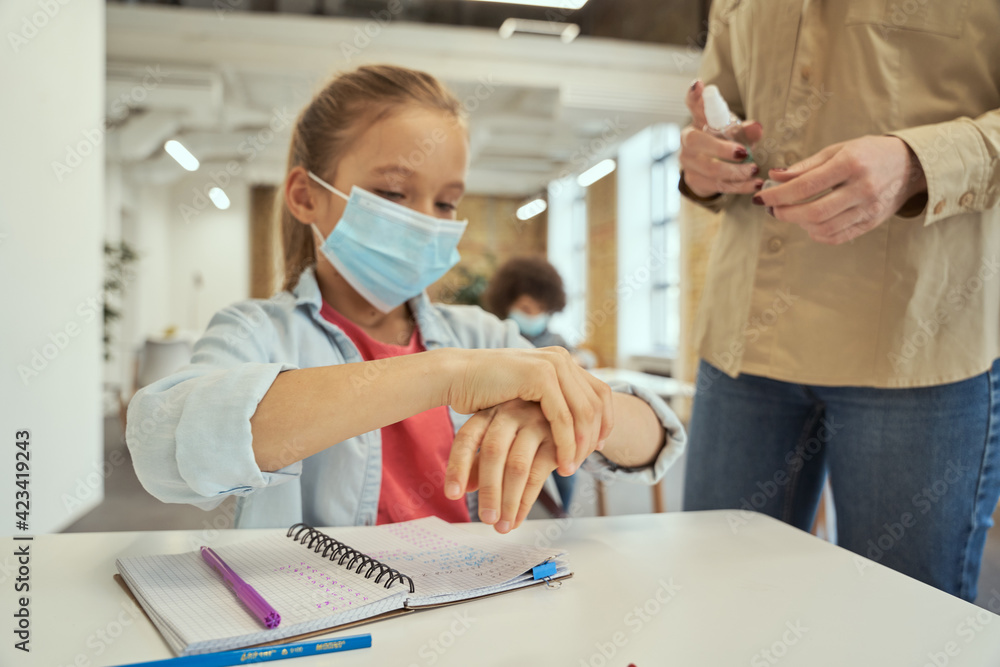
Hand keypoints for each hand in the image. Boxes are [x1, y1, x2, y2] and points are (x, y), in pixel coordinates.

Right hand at [444, 347, 612, 476]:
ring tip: (572, 469)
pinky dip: (566, 444)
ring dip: (582, 445)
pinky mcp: (540, 376)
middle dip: (595, 436)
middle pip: (597, 403)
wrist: (455, 376)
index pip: (599, 392)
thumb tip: (570, 426)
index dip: (606, 421)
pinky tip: (562, 464)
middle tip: (589, 462)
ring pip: (583, 413)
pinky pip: (563, 418)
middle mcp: (561, 358)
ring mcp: (552, 364)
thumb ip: (549, 403)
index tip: (600, 446)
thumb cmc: (484, 390)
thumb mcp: (525, 396)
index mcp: (561, 360)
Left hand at [444, 399, 561, 532]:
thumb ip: (482, 459)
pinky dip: (528, 499)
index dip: (458, 467)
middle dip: (488, 491)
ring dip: (509, 502)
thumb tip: (466, 488)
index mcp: (488, 414)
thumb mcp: (500, 437)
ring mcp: (535, 424)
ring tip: (503, 526)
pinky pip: (539, 472)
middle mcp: (510, 415)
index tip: (453, 494)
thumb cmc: (526, 427)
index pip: (466, 439)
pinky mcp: (558, 438)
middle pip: (493, 454)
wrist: (569, 412)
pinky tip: (520, 517)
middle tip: (485, 519)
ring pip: (517, 467)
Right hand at [679, 80, 764, 197]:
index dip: (694, 95)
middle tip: (743, 152)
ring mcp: (688, 162)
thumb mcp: (737, 133)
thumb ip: (747, 129)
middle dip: (721, 149)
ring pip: (709, 168)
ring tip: (754, 170)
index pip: (692, 105)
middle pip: (695, 142)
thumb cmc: (724, 142)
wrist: (712, 170)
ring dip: (735, 171)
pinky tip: (754, 184)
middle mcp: (687, 140)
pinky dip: (739, 186)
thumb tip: (757, 127)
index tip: (698, 84)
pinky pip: (718, 185)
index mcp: (697, 121)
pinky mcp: (695, 181)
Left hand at [755, 135, 926, 244]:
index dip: (778, 195)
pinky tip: (810, 224)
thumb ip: (805, 166)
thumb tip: (775, 177)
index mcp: (851, 163)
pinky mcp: (873, 222)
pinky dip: (817, 234)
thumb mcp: (838, 150)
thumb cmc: (869, 153)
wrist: (910, 164)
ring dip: (800, 224)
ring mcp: (869, 208)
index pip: (805, 186)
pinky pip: (838, 237)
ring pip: (824, 227)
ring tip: (792, 213)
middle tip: (773, 209)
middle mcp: (862, 188)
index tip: (761, 198)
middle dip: (785, 213)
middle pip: (813, 212)